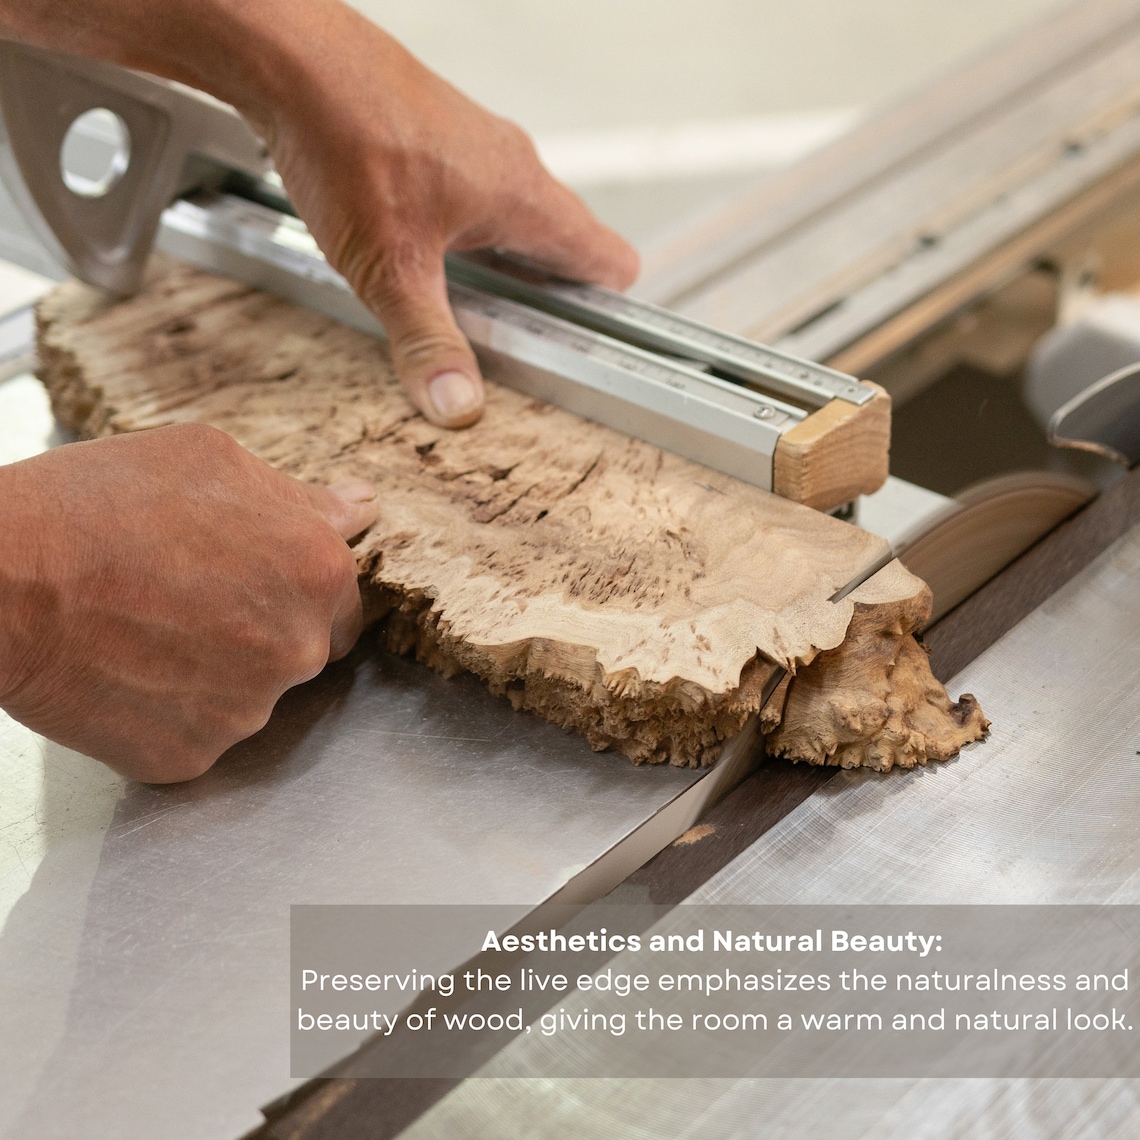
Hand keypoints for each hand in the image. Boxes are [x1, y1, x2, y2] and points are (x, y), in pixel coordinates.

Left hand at [0, 0, 639, 425]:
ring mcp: (478, 148)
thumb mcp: (390, 267)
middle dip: (544, 299)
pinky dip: (461, 235)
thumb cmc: (345, 136)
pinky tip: (411, 251)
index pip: (612, 262)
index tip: (578, 349)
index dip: (604, 313)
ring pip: (517, 222)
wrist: (291, 59)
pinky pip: (476, 198)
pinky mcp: (439, 139)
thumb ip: (428, 342)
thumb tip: (460, 404)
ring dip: (499, 267)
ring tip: (453, 300)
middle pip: (566, 248)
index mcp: (525, 198)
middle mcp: (513, 168)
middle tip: (506, 339)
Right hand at [0, 424, 377, 781]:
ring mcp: (245, 712)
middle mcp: (298, 649)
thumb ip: (301, 498)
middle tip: (187, 602)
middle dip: (262, 632)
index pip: (342, 602)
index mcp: (317, 572)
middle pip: (302, 653)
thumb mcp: (211, 462)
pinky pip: (194, 736)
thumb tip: (359, 509)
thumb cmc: (95, 507)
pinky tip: (125, 673)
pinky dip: (167, 714)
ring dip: (214, 675)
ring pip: (249, 699)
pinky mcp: (189, 756)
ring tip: (144, 631)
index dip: (295, 590)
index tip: (251, 582)